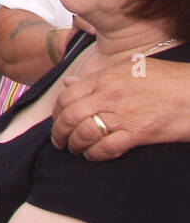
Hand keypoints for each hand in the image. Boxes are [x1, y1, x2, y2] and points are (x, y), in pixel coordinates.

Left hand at [52, 57, 189, 160]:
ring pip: (84, 133)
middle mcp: (109, 96)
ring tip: (74, 150)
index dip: (56, 111)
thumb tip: (69, 83)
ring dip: (75, 145)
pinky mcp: (138, 133)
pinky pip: (106, 147)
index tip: (56, 120)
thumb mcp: (128, 67)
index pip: (67, 95)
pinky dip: (95, 154)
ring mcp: (122, 115)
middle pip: (69, 116)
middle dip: (59, 132)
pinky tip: (93, 156)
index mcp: (105, 78)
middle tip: (59, 141)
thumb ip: (97, 76)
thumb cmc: (166, 78)